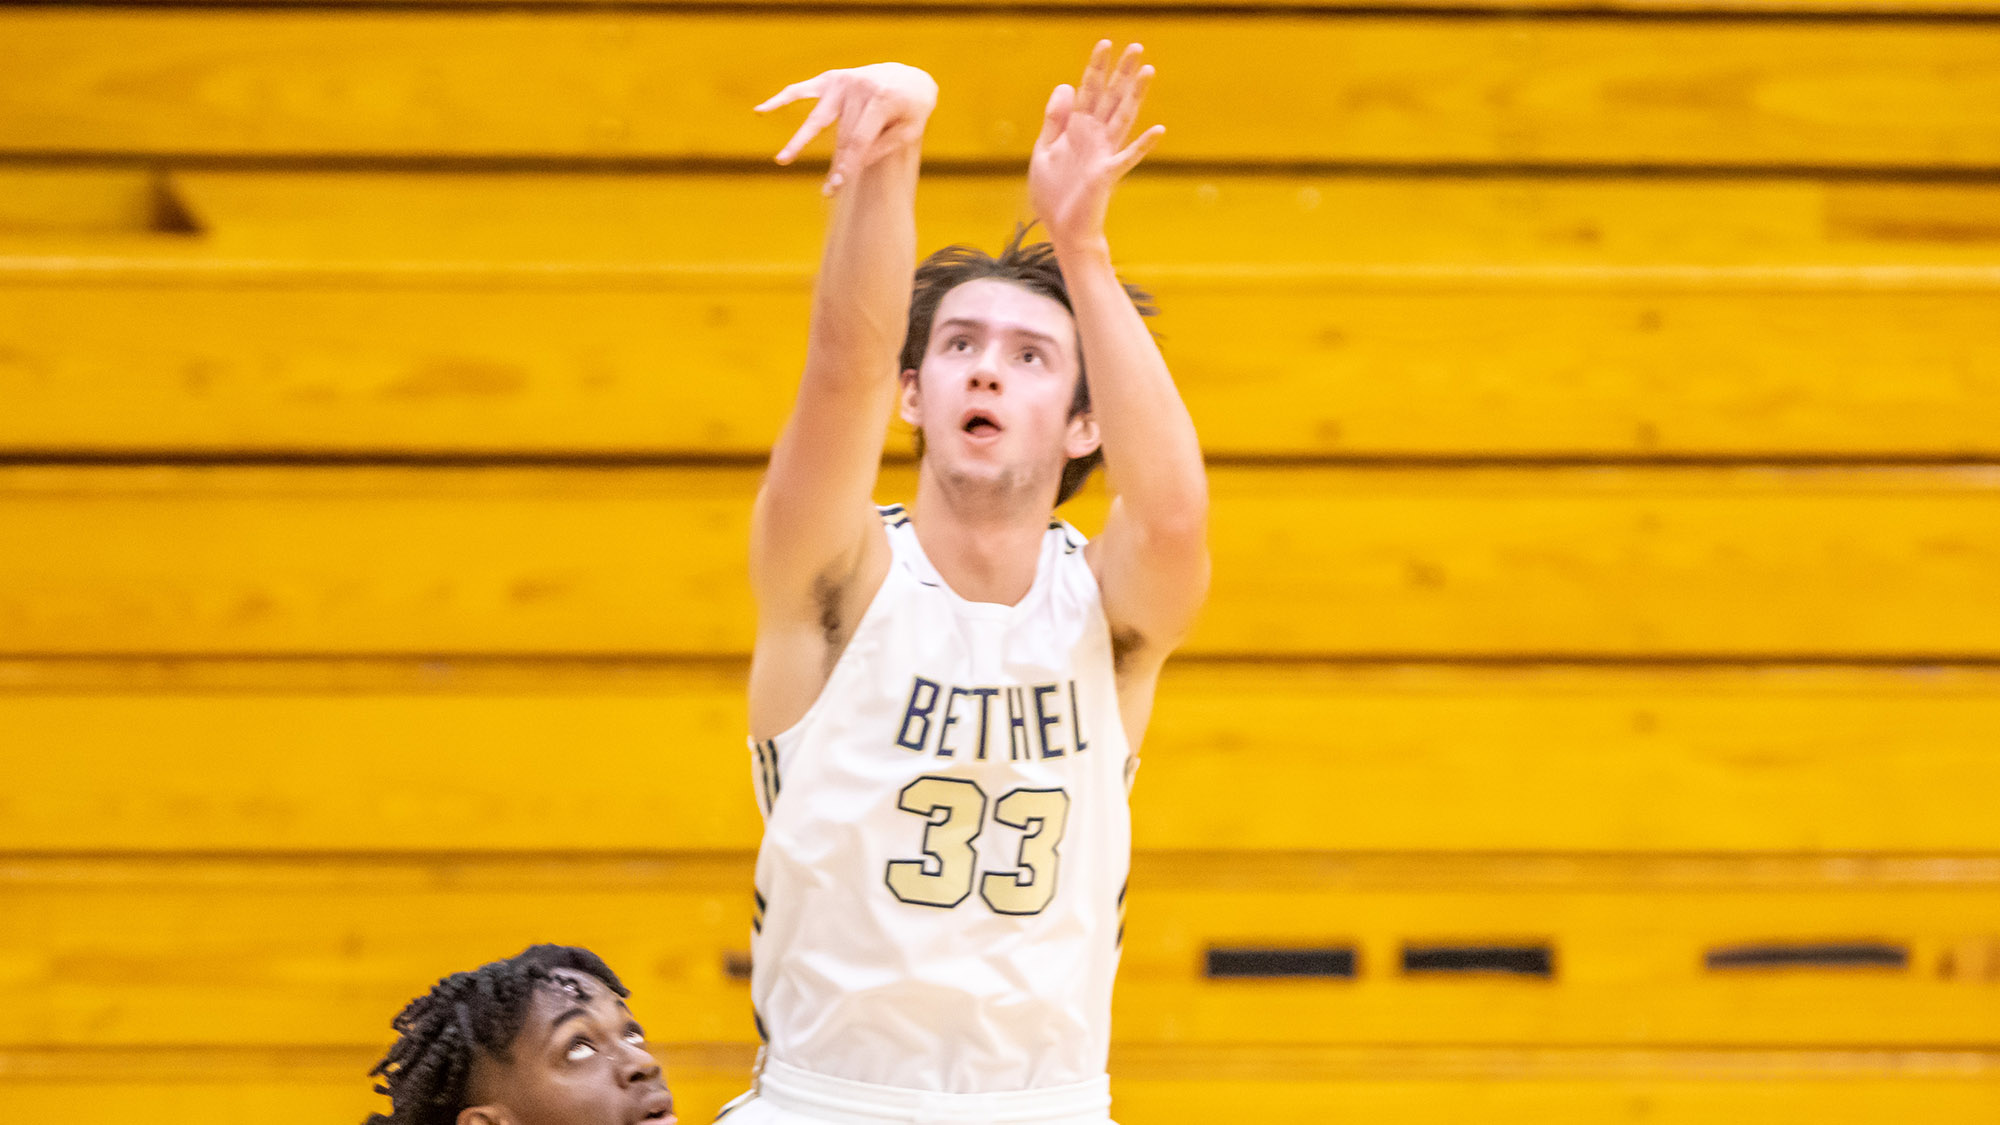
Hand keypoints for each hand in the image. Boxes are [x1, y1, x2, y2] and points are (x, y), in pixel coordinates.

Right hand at [756, 63, 937, 195]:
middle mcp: (859, 87)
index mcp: (882, 100)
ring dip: (800, 140)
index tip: (839, 186)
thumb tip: (854, 166)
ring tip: (782, 160)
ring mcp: (843, 82)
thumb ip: (884, 147)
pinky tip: (761, 110)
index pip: (860, 140)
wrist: (909, 77)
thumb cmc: (912, 109)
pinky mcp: (831, 79)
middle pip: (840, 134)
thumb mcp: (910, 130)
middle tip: (829, 193)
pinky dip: (781, 99)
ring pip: (818, 117)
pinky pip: (802, 89)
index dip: (849, 164)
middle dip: (835, 164)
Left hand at [1029, 41, 1164, 250]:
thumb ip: (1055, 120)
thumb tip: (1066, 85)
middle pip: (1111, 97)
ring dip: (1135, 95)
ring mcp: (1104, 154)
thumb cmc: (1053, 194)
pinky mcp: (1107, 174)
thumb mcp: (1044, 150)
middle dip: (1122, 72)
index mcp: (1077, 129)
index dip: (1096, 67)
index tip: (1106, 43)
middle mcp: (1094, 137)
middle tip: (1137, 46)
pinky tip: (1158, 130)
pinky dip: (1143, 144)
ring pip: (1123, 117)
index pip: (1089, 90)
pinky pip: (1128, 157)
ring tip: (1148, 71)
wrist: (1061, 229)